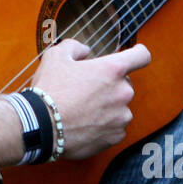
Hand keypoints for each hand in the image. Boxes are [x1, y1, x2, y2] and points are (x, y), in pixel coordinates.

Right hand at [30, 38, 151, 159]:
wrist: (41, 126)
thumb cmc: (49, 89)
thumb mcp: (56, 56)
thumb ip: (75, 47)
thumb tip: (86, 52)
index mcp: (112, 70)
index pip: (141, 56)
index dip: (138, 54)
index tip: (134, 56)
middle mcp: (123, 93)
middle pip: (125, 84)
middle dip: (110, 85)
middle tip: (86, 90)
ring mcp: (121, 117)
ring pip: (119, 107)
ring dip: (107, 107)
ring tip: (82, 111)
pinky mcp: (115, 136)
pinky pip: (114, 127)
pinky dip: (103, 125)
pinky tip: (84, 124)